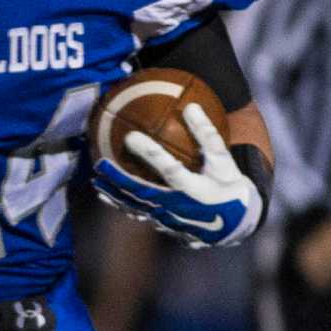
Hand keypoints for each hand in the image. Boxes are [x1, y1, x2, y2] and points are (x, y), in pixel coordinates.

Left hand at [92, 105, 262, 246]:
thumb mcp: (224, 161)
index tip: (131, 136)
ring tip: (96, 182)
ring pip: (136, 207)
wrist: (235, 225)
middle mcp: (178, 207)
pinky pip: (138, 214)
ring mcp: (168, 219)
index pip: (169, 169)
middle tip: (100, 164)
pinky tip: (106, 196)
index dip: (150, 153)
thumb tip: (191, 105)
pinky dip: (122, 205)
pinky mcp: (163, 225)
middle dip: (119, 179)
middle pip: (142, 192)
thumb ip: (207, 134)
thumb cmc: (229, 187)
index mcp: (195, 189)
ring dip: (115, 194)